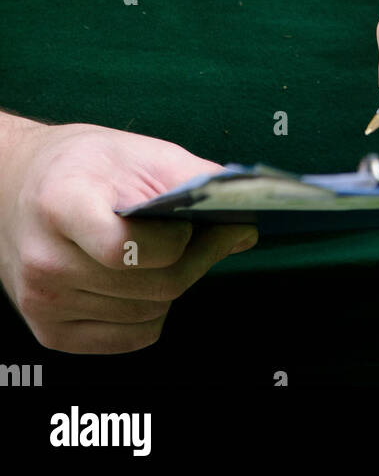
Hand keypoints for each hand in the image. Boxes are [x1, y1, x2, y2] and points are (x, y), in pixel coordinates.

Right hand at [0, 116, 257, 354]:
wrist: (16, 187)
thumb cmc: (84, 165)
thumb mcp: (136, 152)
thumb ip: (193, 180)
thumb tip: (245, 223)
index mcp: (61, 204)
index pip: (127, 248)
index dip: (175, 241)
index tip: (193, 222)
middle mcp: (46, 261)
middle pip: (152, 285)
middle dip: (199, 260)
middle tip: (220, 234)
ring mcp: (45, 303)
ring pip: (149, 313)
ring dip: (177, 283)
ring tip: (173, 250)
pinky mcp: (51, 333)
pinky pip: (132, 337)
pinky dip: (154, 310)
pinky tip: (145, 277)